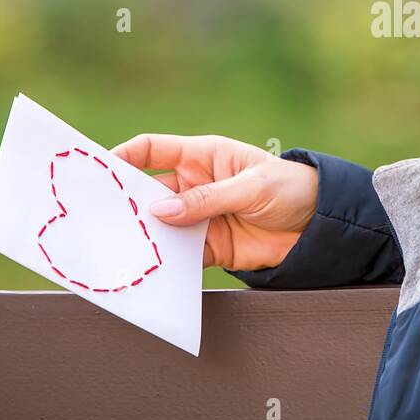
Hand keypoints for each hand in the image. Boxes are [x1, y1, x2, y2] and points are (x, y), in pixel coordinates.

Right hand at [112, 134, 317, 270]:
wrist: (322, 226)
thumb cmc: (292, 189)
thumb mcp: (252, 187)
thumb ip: (207, 199)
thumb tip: (160, 210)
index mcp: (203, 156)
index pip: (152, 150)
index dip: (123, 157)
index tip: (98, 171)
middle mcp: (194, 185)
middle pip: (147, 191)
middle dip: (124, 203)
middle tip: (98, 217)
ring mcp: (199, 217)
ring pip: (159, 226)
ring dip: (141, 236)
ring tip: (117, 248)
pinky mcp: (209, 246)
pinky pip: (178, 254)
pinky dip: (164, 262)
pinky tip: (149, 270)